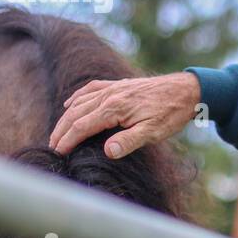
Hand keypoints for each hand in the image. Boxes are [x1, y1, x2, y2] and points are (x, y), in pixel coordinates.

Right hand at [49, 71, 202, 158]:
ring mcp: (113, 88)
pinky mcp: (118, 85)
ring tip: (58, 132)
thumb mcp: (153, 132)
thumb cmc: (170, 113)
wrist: (185, 90)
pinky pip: (90, 89)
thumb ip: (129, 141)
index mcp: (114, 108)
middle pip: (75, 113)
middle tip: (52, 146)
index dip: (67, 140)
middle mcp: (109, 95)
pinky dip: (77, 97)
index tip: (57, 153)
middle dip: (61, 130)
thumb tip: (107, 152)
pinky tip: (70, 104)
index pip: (81, 126)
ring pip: (80, 102)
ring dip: (66, 117)